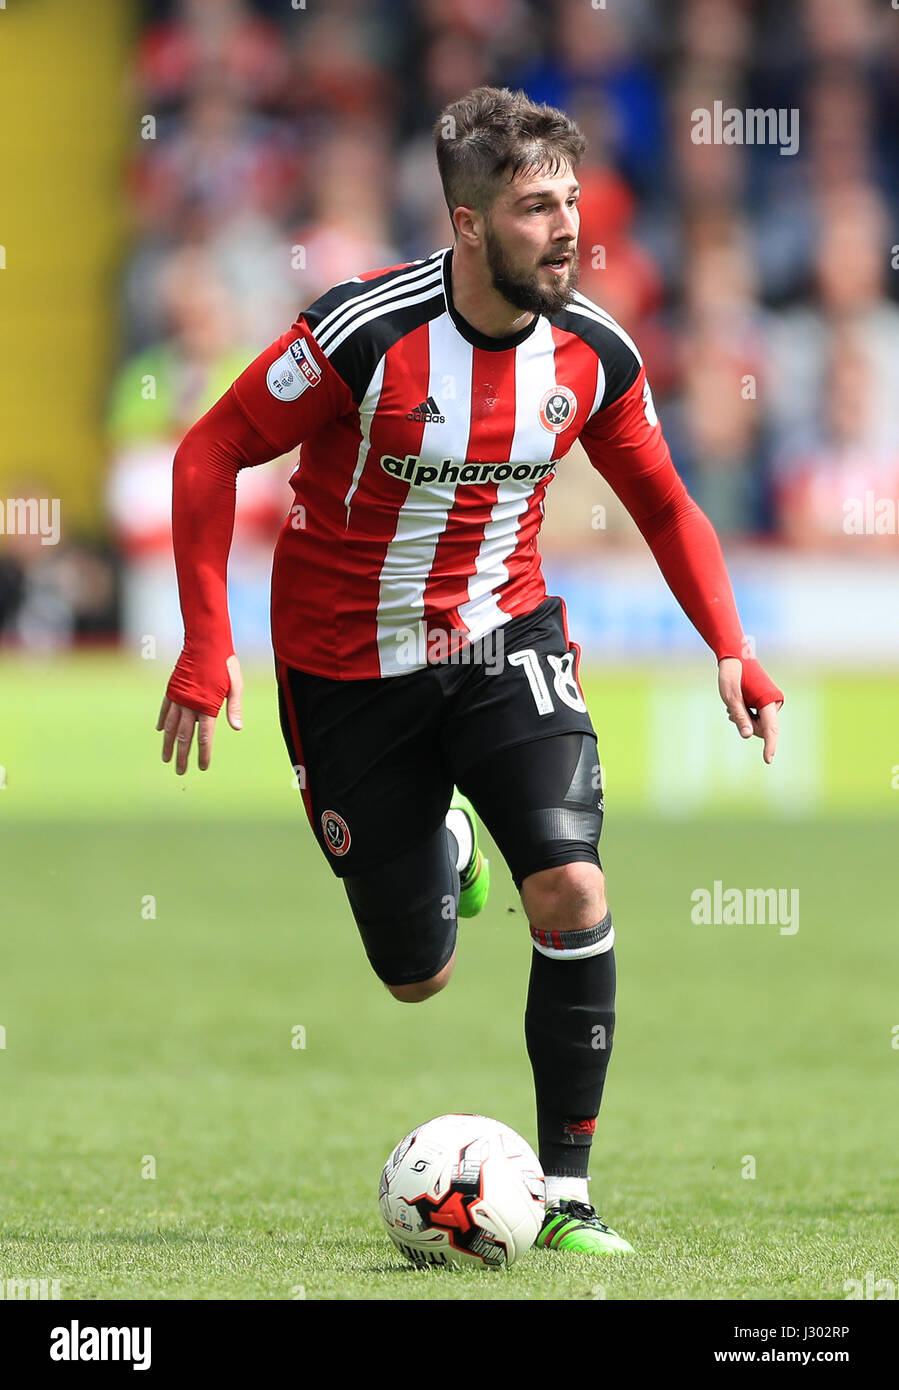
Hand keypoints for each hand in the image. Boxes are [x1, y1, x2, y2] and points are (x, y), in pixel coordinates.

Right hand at [157, 654, 242, 774]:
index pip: (204, 737)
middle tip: (180, 771)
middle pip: (184, 736)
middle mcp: (190, 705)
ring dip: (168, 743)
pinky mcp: (172, 689)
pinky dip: (162, 721)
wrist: (205, 643)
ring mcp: (178, 697)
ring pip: (170, 726)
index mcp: (207, 707)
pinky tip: (160, 731)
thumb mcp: (235, 685)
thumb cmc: (225, 664)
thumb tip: (237, 728)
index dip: (203, 753)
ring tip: (166, 758)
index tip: (202, 767)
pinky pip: (165, 709)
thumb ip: (234, 707)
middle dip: (182, 755)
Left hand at [717, 656, 780, 763]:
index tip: (767, 760)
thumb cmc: (731, 676)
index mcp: (769, 701)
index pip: (771, 729)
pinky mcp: (765, 703)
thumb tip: (749, 736)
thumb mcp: (731, 698)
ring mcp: (770, 703)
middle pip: (762, 728)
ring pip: (757, 724)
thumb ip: (740, 717)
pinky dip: (745, 715)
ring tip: (733, 705)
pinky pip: (756, 718)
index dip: (770, 746)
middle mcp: (774, 703)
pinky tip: (737, 704)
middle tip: (731, 711)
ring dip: (743, 719)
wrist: (734, 658)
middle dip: (746, 724)